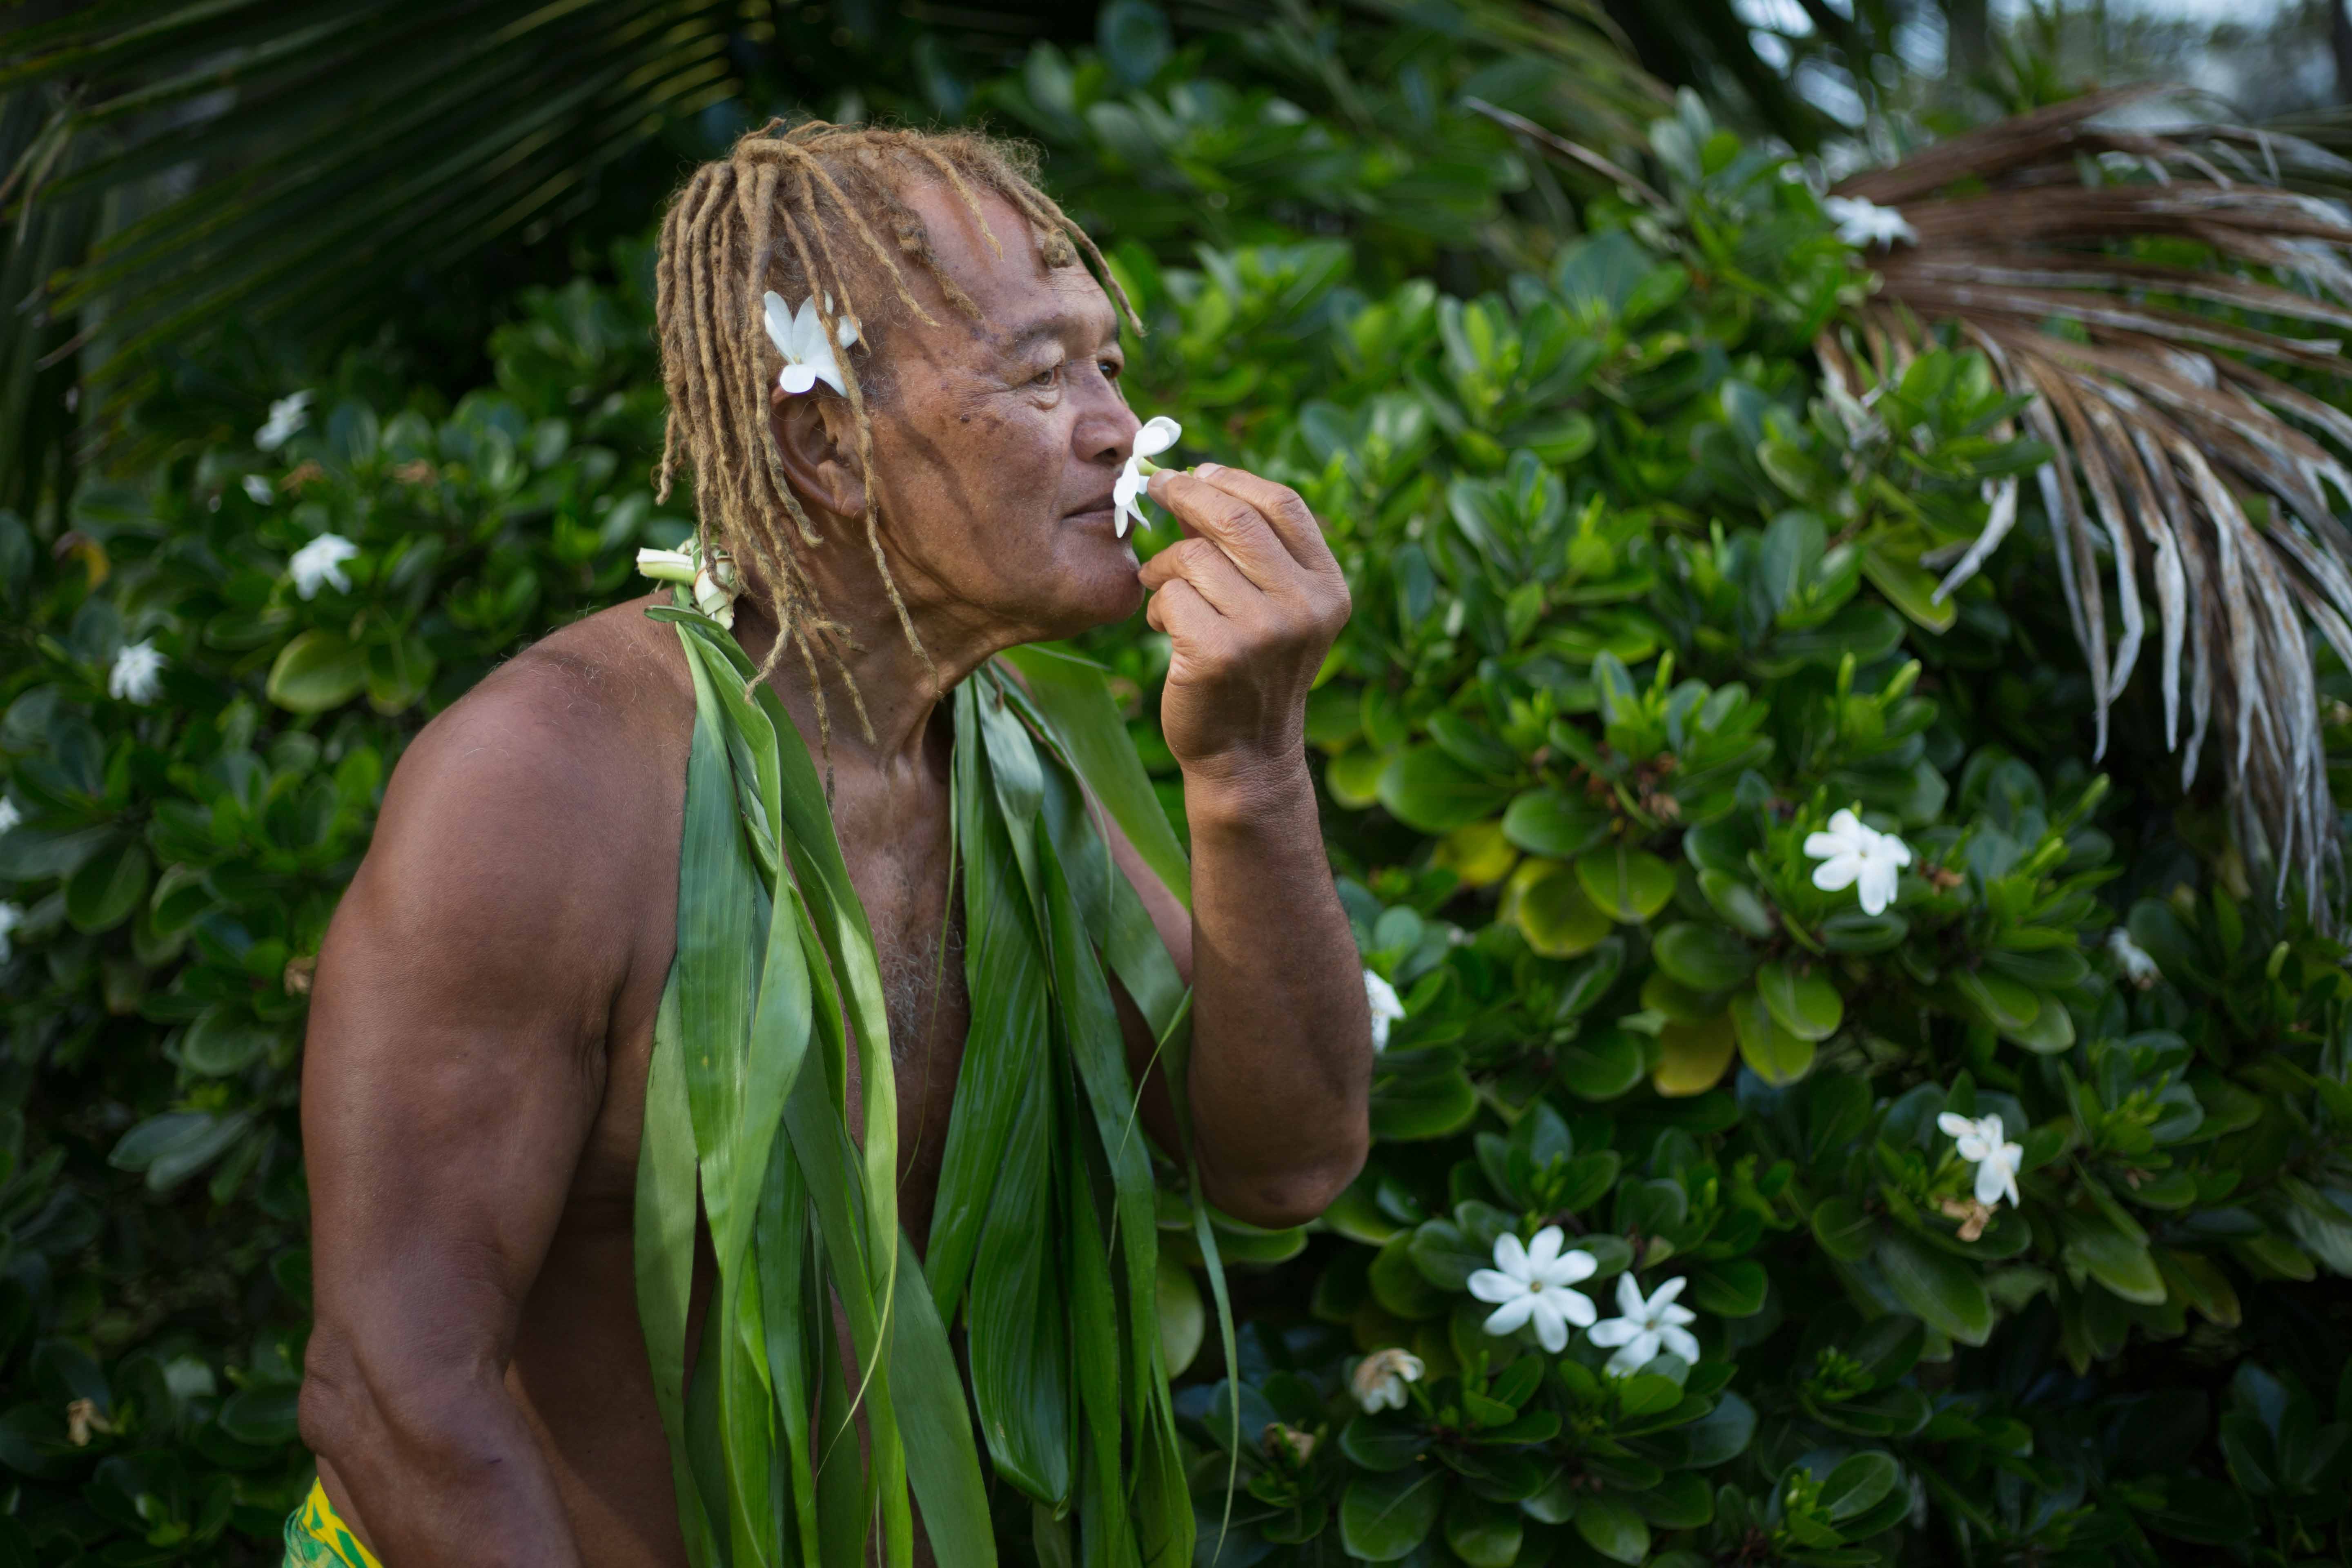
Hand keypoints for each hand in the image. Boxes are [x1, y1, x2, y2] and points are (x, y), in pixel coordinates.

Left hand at [1138, 463, 1349, 791]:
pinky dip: (1155, 606)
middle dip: (1187, 494)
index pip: (1283, 504)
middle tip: (1158, 489)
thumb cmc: (1250, 671)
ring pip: (1193, 556)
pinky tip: (1162, 629)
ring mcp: (1264, 632)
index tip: (1197, 472)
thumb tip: (1200, 476)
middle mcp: (1305, 607)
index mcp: (1327, 587)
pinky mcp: (1218, 654)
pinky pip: (1169, 596)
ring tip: (1161, 587)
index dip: (1232, 478)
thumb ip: (1255, 551)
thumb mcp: (1275, 607)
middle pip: (1235, 517)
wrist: (1245, 755)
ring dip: (1164, 566)